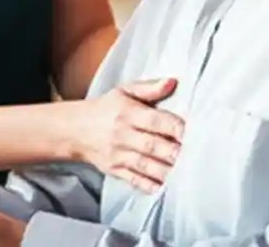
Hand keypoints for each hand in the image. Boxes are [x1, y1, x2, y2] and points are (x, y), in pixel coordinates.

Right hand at [68, 77, 183, 192]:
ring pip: (145, 166)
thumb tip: (172, 82)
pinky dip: (149, 185)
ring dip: (166, 171)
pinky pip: (134, 180)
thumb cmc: (105, 109)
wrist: (74, 129)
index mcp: (127, 112)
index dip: (175, 128)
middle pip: (152, 146)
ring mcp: (118, 155)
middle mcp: (122, 134)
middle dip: (174, 152)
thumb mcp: (124, 91)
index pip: (155, 120)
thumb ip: (149, 88)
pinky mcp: (115, 170)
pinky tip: (164, 187)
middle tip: (194, 156)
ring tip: (184, 173)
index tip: (192, 132)